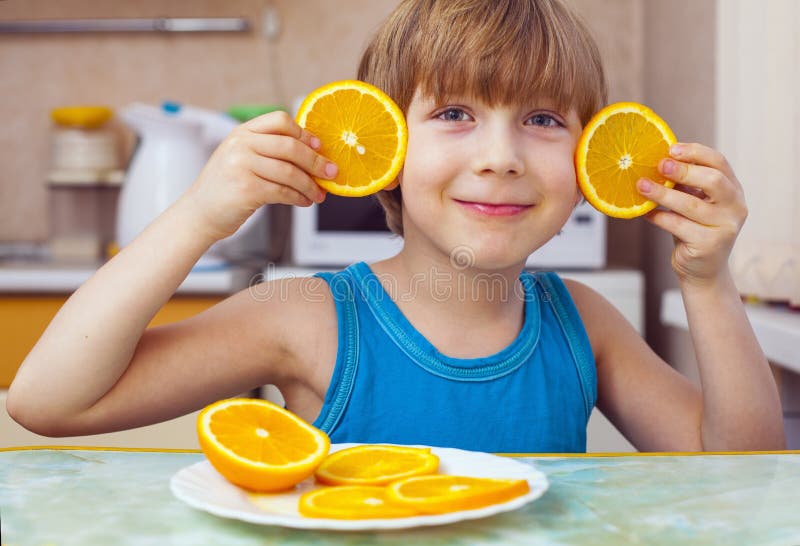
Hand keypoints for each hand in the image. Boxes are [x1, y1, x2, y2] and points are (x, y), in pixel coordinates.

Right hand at [184, 110, 336, 240]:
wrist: (199, 214)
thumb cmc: (227, 188)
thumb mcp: (241, 159)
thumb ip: (268, 151)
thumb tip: (314, 154)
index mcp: (241, 133)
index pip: (279, 120)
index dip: (304, 133)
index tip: (319, 146)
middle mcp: (240, 144)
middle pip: (290, 146)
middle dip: (316, 161)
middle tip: (332, 173)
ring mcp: (241, 165)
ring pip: (290, 172)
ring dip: (310, 185)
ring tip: (319, 195)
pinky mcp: (246, 189)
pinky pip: (283, 191)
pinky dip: (299, 197)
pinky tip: (304, 202)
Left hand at [636, 142, 747, 285]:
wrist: (702, 271)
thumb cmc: (695, 230)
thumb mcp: (694, 203)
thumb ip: (685, 184)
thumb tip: (657, 161)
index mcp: (733, 190)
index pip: (720, 163)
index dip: (696, 152)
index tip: (671, 149)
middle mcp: (735, 207)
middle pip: (713, 180)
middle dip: (684, 170)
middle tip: (659, 165)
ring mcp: (725, 227)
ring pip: (691, 205)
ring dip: (663, 193)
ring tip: (641, 186)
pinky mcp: (710, 245)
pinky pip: (679, 226)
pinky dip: (660, 217)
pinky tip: (646, 213)